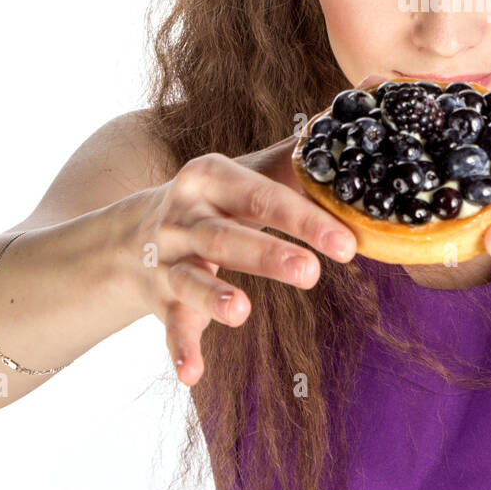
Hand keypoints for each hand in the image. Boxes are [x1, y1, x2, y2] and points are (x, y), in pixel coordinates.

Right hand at [133, 136, 356, 386]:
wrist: (135, 232)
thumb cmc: (216, 201)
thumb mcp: (247, 173)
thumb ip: (297, 157)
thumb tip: (355, 115)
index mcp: (213, 177)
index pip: (264, 195)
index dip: (306, 219)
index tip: (348, 243)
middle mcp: (185, 216)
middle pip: (227, 236)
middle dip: (267, 255)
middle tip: (310, 273)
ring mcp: (168, 259)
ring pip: (191, 279)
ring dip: (213, 296)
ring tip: (241, 312)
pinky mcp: (158, 298)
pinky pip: (169, 324)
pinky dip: (179, 348)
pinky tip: (191, 374)